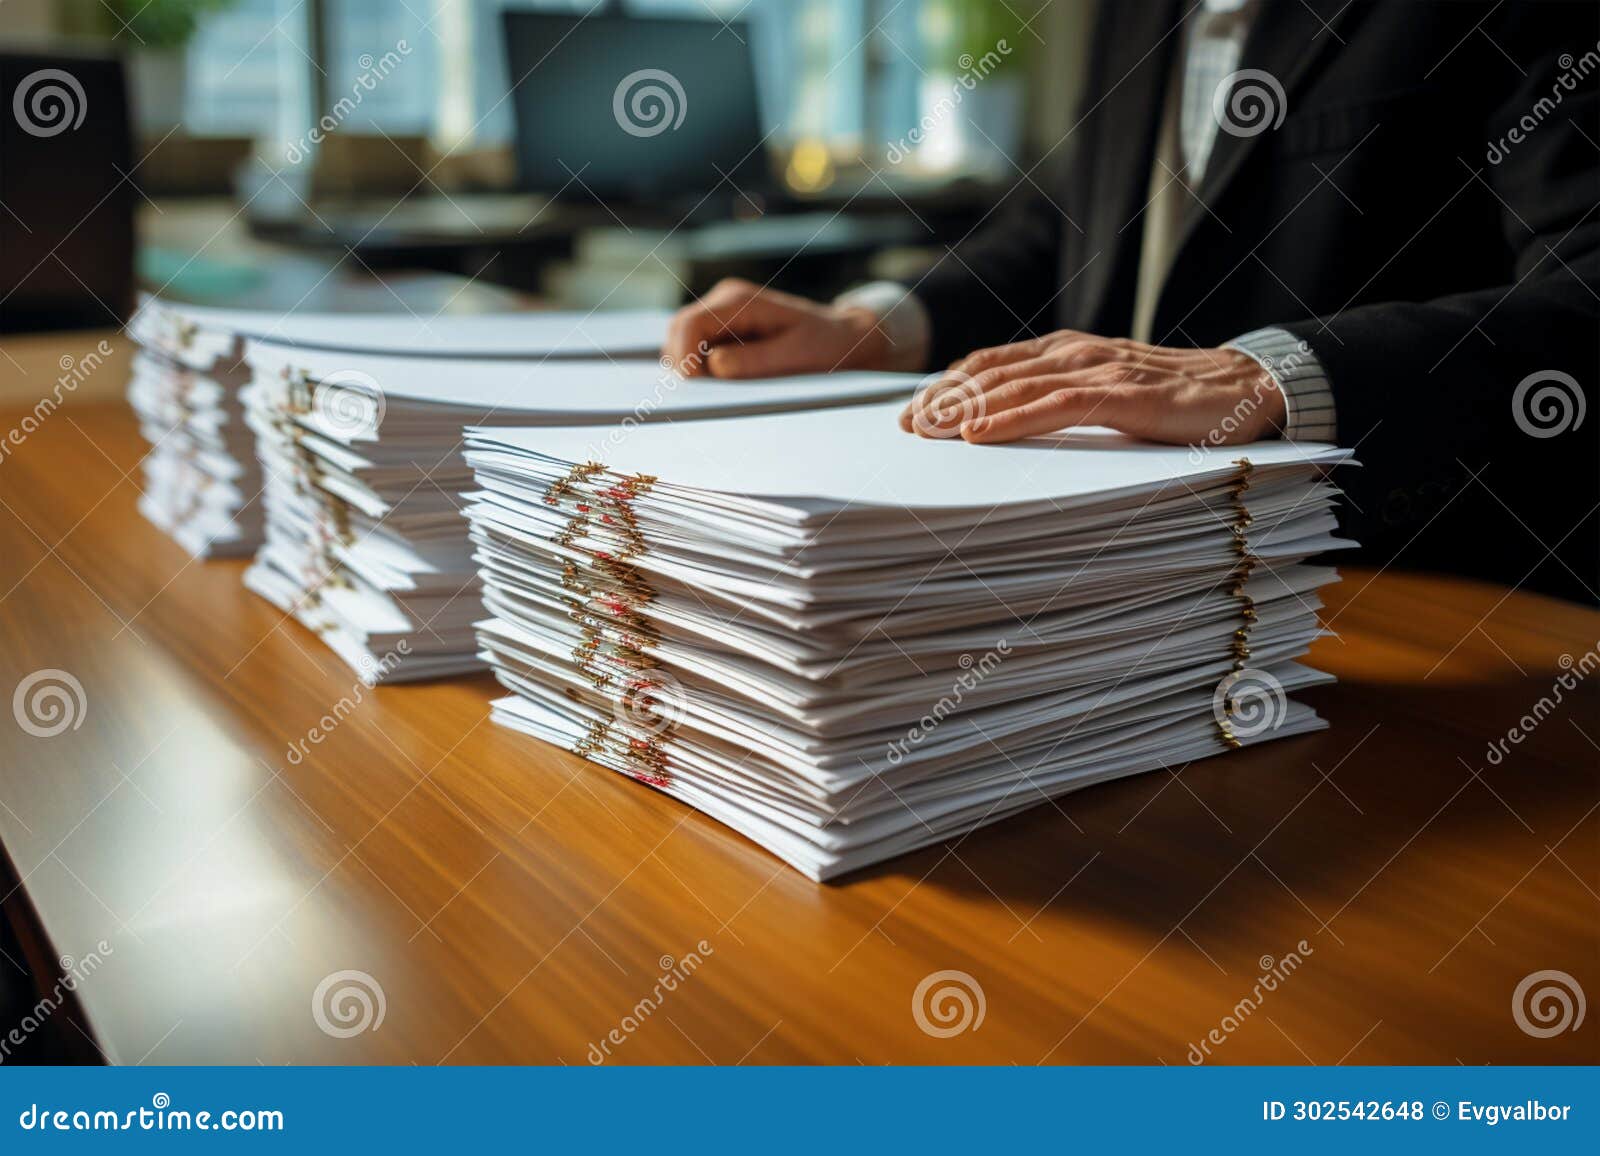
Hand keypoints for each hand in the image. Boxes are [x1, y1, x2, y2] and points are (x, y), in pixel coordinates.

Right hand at [664, 279, 891, 377]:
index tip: (696, 386)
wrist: (839, 338)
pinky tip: (725, 380)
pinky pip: (695, 348)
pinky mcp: (722, 328)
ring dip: (691, 367)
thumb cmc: (823, 346)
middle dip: (685, 364)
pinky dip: (700, 367)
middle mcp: (725, 299)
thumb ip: (754, 360)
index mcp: (740, 300)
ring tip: (723, 386)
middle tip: (711, 392)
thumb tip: (714, 366)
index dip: (685, 356)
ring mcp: (721, 313)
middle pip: (678, 331)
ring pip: (681, 341)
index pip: (690, 323)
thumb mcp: (794, 356)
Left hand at [899, 331, 1286, 444]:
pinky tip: (979, 435)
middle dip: (942, 399)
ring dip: (965, 409)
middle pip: (991, 372)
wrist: (1246, 390)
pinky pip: (1057, 406)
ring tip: (927, 432)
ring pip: (1015, 385)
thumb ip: (1058, 402)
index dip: (945, 386)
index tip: (910, 414)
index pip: (989, 363)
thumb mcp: (1103, 396)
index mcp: (1065, 351)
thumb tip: (1001, 431)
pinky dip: (1013, 419)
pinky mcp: (1125, 394)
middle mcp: (1075, 352)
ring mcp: (1100, 369)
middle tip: (905, 428)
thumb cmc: (1171, 401)